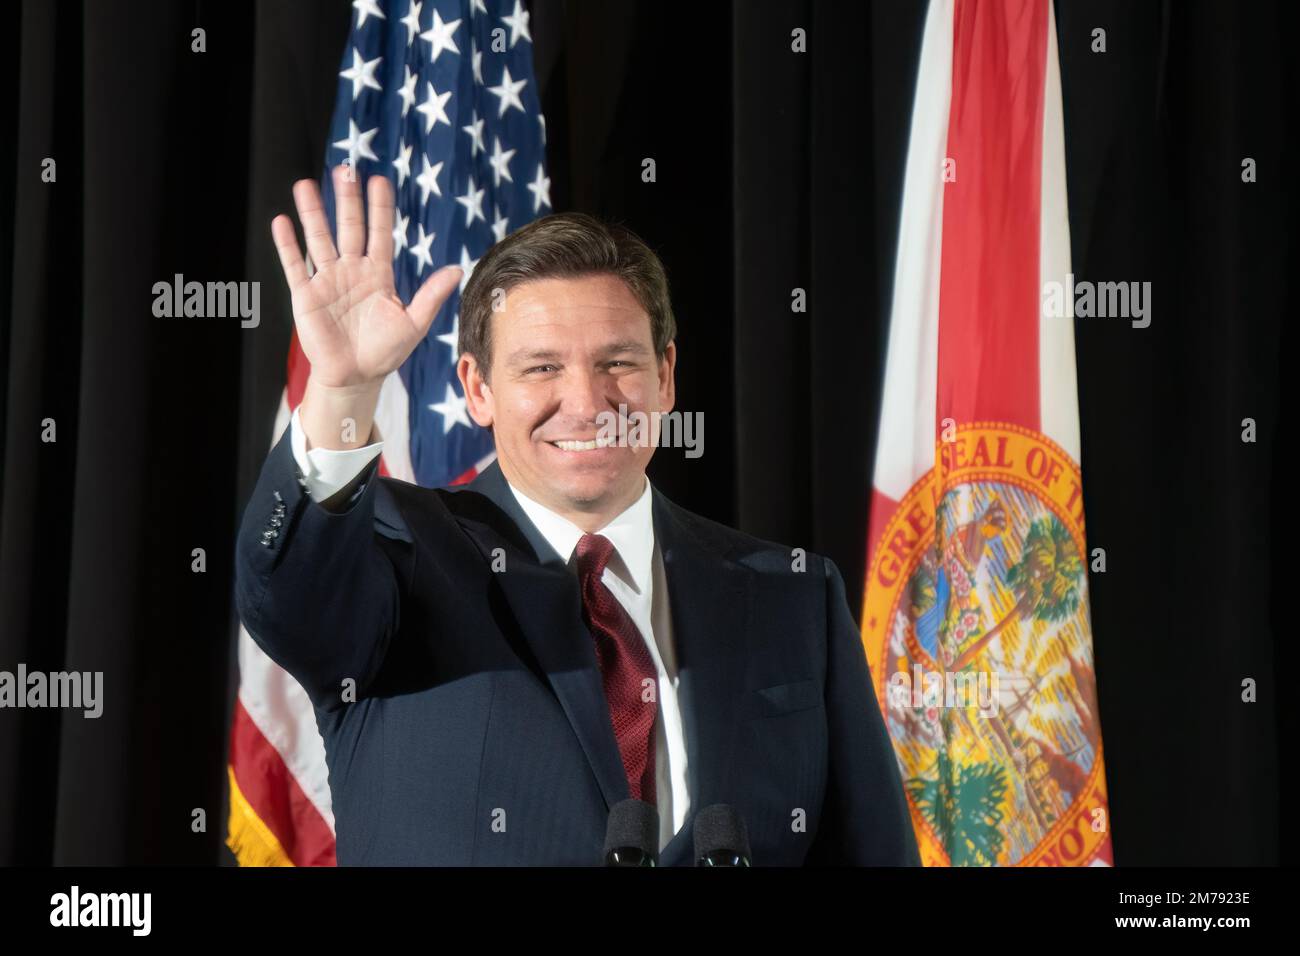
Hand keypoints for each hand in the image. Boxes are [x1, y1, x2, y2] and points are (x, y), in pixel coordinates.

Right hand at [271, 164, 460, 389]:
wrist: (355, 378)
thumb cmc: (386, 352)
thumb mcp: (414, 324)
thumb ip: (432, 296)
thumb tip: (458, 269)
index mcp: (378, 274)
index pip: (380, 233)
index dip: (379, 208)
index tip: (379, 181)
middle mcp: (352, 270)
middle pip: (349, 228)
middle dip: (347, 200)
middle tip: (345, 170)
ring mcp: (327, 280)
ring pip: (319, 239)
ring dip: (312, 213)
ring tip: (305, 185)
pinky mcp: (306, 295)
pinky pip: (294, 265)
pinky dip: (287, 245)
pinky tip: (282, 221)